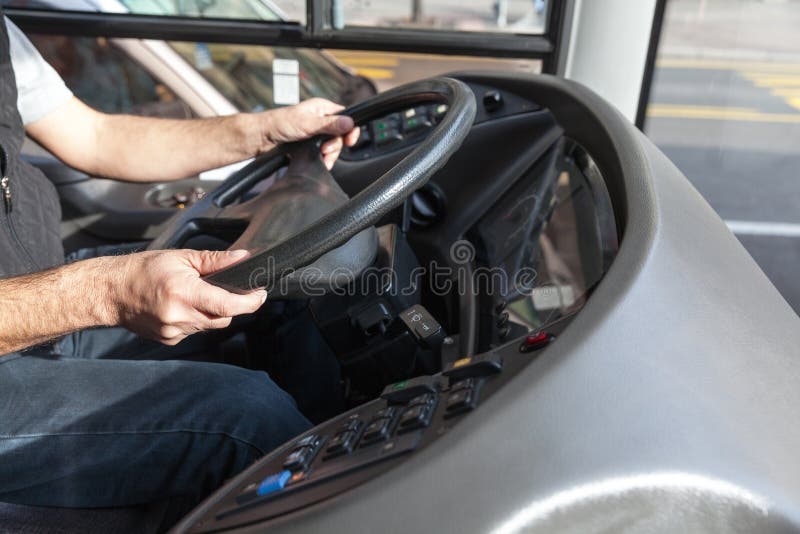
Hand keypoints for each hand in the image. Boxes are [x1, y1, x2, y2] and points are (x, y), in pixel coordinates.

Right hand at [108, 249, 264, 344]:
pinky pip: (195, 331)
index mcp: (183, 293)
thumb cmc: (143, 270)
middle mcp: (179, 316)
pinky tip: (183, 306)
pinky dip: (196, 319)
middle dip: (232, 305)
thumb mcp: (181, 258)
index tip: (260, 295)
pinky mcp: (170, 340)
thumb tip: (242, 258)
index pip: (228, 305)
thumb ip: (215, 260)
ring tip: (197, 295)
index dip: (250, 302)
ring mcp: (174, 331)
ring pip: (210, 326)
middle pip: (224, 318)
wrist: (111, 292)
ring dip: (213, 312)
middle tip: (231, 290)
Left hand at [259, 98, 359, 168]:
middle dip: (334, 147)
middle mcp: (321, 120)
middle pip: (340, 135)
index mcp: (322, 108)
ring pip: (333, 146)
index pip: (346, 117)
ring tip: (321, 158)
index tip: (349, 141)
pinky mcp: (311, 144)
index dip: (350, 129)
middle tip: (325, 150)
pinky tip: (318, 161)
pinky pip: (324, 153)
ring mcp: (316, 133)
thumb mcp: (307, 124)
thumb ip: (329, 125)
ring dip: (329, 155)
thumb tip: (349, 122)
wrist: (262, 138)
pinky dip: (323, 159)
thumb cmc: (280, 124)